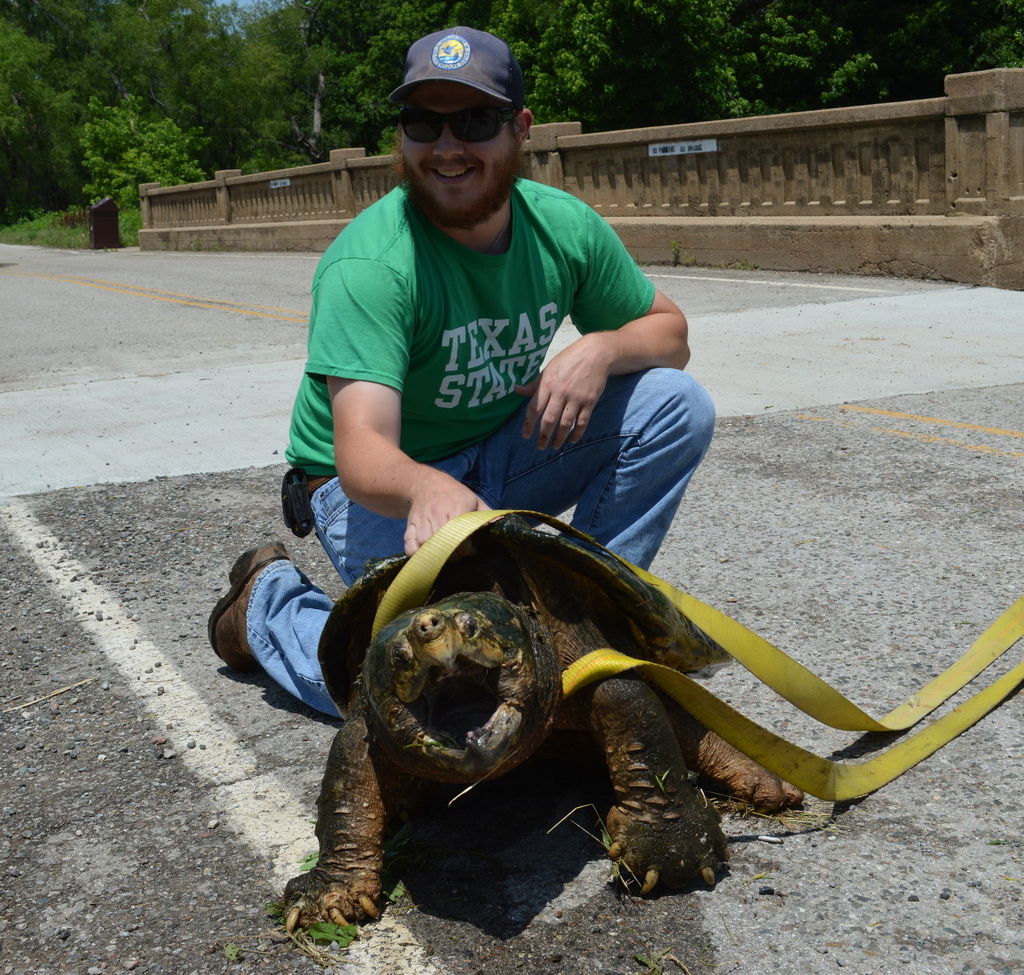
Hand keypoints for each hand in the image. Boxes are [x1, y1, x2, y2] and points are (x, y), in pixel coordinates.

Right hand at [403, 471, 490, 555]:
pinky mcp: (410, 525)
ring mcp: (421, 519)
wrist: (426, 483)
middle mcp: (437, 513)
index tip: (472, 550)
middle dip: (453, 555)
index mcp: (456, 506)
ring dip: (435, 555)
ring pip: (425, 544)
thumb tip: (501, 525)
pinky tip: (426, 556)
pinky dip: (416, 553)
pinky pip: (409, 543)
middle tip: (459, 556)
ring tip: (445, 557)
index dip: (467, 548)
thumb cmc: (454, 494)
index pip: (460, 534)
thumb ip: (487, 514)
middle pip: (442, 542)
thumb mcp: (474, 500)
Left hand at [516, 334, 610, 449]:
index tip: (526, 436)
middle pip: (549, 420)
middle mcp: (560, 393)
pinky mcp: (590, 402)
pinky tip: (571, 440)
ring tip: (554, 447)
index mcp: (547, 384)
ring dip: (558, 439)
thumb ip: (534, 383)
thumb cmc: (569, 360)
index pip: (534, 408)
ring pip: (565, 424)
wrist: (596, 353)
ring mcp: (576, 398)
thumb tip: (517, 390)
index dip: (529, 424)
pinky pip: (582, 422)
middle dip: (543, 436)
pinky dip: (577, 434)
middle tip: (539, 448)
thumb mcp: (549, 368)